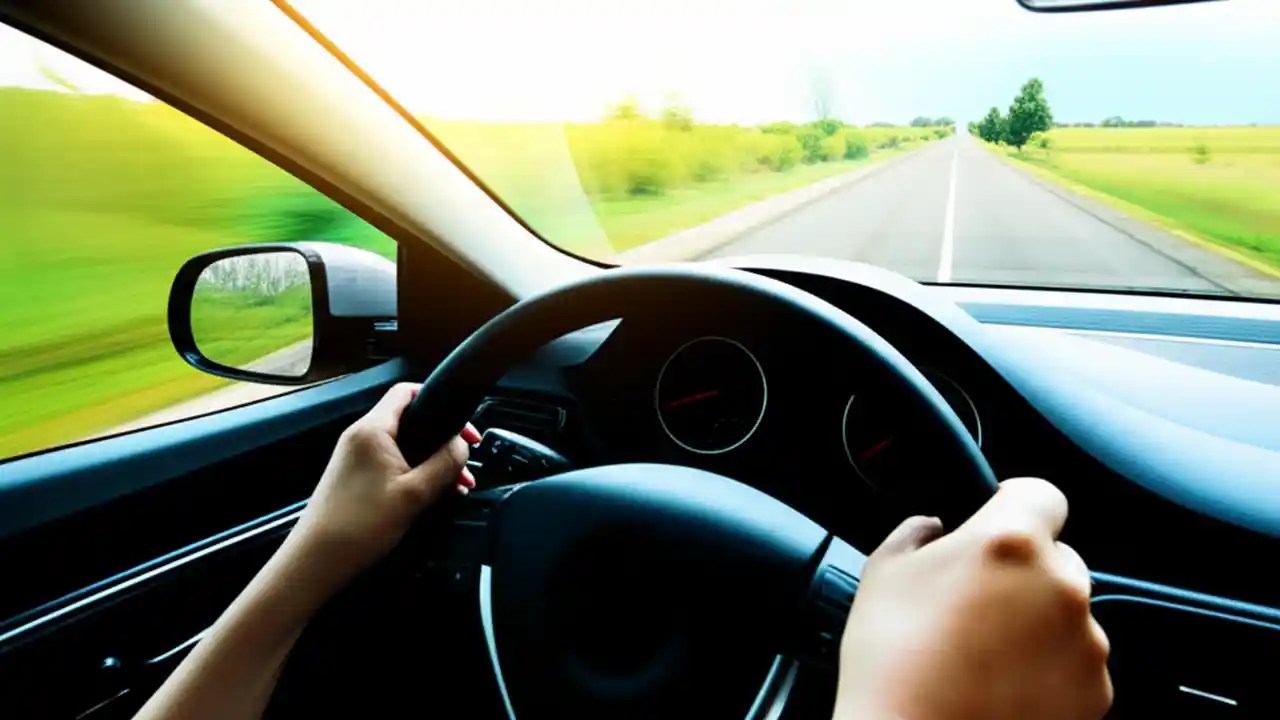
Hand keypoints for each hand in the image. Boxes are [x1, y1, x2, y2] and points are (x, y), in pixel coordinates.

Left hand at [286, 383, 480, 589]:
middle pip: (411, 420)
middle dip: (443, 439)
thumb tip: (463, 446)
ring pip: (405, 445)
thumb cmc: (361, 525)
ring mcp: (357, 457)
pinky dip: (417, 473)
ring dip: (434, 461)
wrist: (317, 560)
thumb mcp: (414, 494)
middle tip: (466, 460)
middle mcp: (361, 436)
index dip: (439, 399)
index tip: (464, 427)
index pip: (406, 392)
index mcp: (372, 430)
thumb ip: (444, 464)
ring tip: (458, 484)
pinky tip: (435, 494)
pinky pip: (393, 464)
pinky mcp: (356, 477)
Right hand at [834, 478, 1111, 719]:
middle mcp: (1061, 586)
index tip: (992, 523)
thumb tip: (934, 530)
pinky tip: (999, 687)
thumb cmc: (893, 664)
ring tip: (980, 656)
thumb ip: (918, 533)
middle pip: (1056, 558)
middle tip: (973, 604)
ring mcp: (1086, 644)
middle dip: (1022, 574)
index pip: (1040, 493)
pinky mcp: (1095, 694)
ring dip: (1035, 624)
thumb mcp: (884, 572)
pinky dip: (1047, 671)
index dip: (1012, 505)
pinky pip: (1075, 665)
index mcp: (1010, 542)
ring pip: (1066, 614)